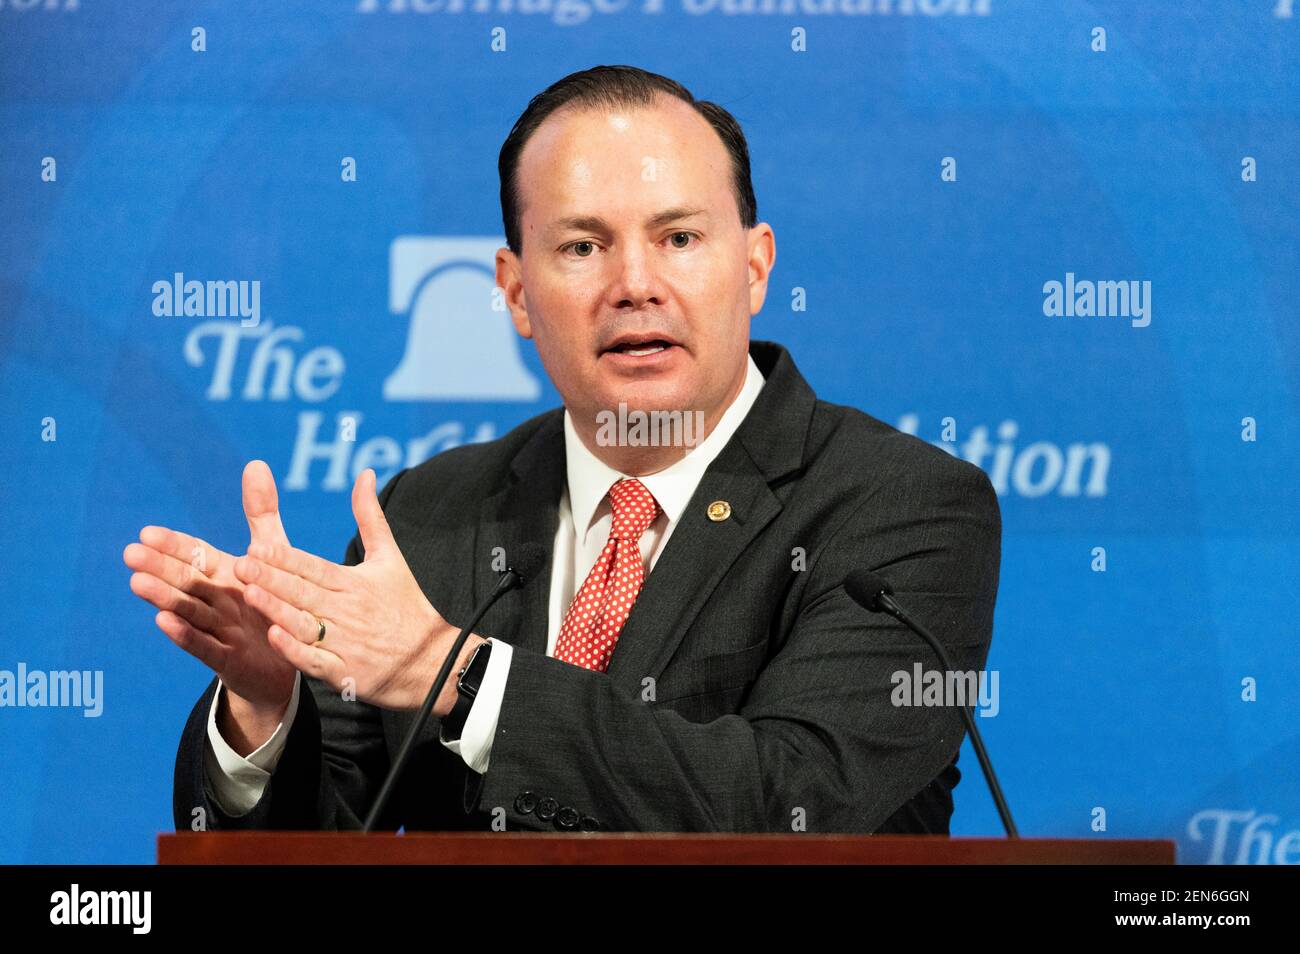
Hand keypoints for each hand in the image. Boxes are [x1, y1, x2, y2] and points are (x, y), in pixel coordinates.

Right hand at [123, 461, 298, 714]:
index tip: (146, 533)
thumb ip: (261, 514)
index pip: (196, 556)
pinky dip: (185, 635)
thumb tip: (254, 463)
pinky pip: (205, 645)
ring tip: (138, 583)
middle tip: (129, 553)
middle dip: (160, 568)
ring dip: (164, 597)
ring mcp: (221, 632)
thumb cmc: (275, 603)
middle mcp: (219, 602)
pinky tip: (162, 622)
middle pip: (186, 582)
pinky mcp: (229, 659)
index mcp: (227, 576)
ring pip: (189, 611)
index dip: (174, 546)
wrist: (289, 663)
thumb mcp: (275, 555)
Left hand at [232, 468, 479, 713]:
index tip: (258, 547)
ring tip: (249, 594)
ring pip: (304, 624)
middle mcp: (349, 611)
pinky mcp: (345, 671)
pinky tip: (274, 636)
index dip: (286, 559)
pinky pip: (316, 660)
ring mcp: (346, 643)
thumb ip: (369, 516)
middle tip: (241, 565)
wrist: (435, 660)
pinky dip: (295, 650)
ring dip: (277, 609)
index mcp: (356, 584)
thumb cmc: (408, 605)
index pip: (315, 568)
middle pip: (304, 592)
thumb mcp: (391, 558)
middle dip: (271, 578)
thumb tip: (363, 474)